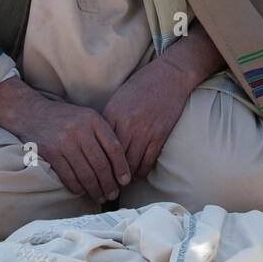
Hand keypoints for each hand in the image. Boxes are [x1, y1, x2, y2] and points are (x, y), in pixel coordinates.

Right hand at [0, 77, 131, 202]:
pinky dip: (77, 187)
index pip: (114, 147)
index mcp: (94, 120)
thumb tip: (121, 164)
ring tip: (100, 197)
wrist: (33, 113)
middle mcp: (80, 130)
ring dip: (95, 189)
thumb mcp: (88, 118)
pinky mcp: (50, 152)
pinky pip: (68, 176)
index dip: (122, 166)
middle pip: (100, 163)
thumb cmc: (67, 118)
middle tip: (114, 194)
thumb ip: (103, 134)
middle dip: (109, 183)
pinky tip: (82, 192)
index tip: (126, 180)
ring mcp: (64, 142)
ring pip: (85, 173)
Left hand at [101, 57, 192, 178]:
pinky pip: (148, 161)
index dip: (95, 162)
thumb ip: (109, 119)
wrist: (169, 76)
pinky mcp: (160, 135)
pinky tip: (138, 174)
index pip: (99, 145)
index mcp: (112, 114)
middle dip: (109, 175)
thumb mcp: (118, 98)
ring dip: (126, 176)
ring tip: (121, 182)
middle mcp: (126, 124)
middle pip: (113, 158)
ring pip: (131, 164)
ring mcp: (144, 131)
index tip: (93, 172)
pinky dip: (142, 171)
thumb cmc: (141, 85)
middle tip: (105, 184)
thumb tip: (99, 140)